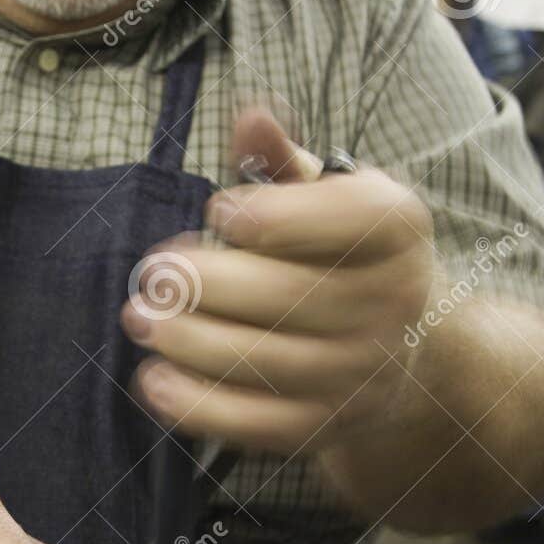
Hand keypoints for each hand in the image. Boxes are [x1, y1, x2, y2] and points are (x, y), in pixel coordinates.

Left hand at [120, 109, 434, 453]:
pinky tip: (154, 379)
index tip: (219, 211)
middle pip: (293, 295)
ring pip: (268, 361)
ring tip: (140, 317)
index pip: (351, 220)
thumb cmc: (341, 254)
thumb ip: (281, 161)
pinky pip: (258, 423)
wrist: (403, 352)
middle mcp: (390, 302)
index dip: (281, 217)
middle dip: (210, 283)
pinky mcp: (324, 426)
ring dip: (190, 342)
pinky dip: (199, 406)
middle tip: (153, 271)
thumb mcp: (326, 196)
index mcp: (395, 229)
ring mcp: (359, 372)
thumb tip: (249, 117)